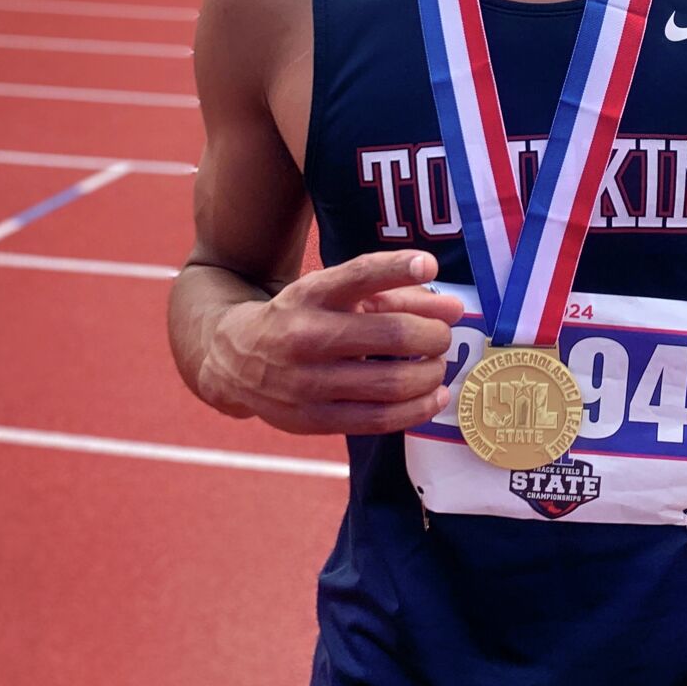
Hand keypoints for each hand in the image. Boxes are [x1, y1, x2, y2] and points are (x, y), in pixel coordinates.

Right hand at [201, 249, 463, 435]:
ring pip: (392, 382)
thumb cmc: (302, 318)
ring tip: (437, 366)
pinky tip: (432, 396)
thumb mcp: (335, 294)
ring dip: (430, 373)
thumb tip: (453, 308)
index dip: (396, 268)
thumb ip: (395, 295)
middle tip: (442, 336)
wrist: (233, 358)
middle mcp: (307, 335)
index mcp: (311, 294)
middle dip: (433, 335)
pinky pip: (379, 419)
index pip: (358, 275)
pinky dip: (417, 409)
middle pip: (391, 334)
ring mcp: (308, 382)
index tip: (430, 266)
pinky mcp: (313, 419)